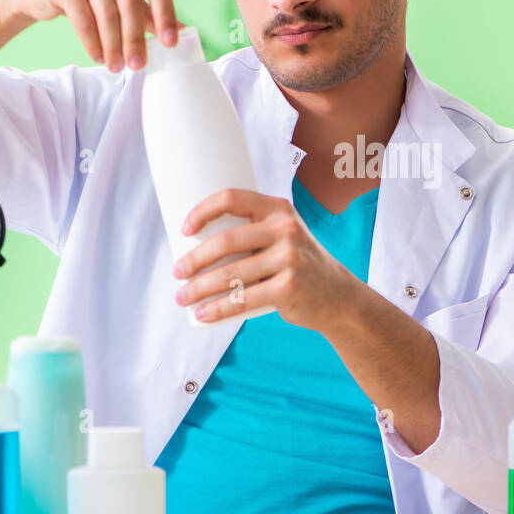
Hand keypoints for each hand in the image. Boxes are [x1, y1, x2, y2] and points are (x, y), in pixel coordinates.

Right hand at [13, 0, 178, 71]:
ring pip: (107, 13)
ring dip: (113, 46)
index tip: (170, 44)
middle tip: (139, 65)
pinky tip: (98, 57)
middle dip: (135, 39)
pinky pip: (83, 18)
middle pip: (131, 2)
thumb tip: (183, 33)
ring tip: (117, 66)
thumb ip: (150, 12)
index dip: (166, 16)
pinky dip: (92, 42)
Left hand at [172, 189, 358, 329]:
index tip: (184, 230)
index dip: (203, 211)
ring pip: (230, 274)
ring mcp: (290, 258)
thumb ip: (251, 232)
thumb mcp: (283, 237)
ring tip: (182, 297)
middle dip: (193, 260)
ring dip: (199, 288)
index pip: (233, 198)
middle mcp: (286, 229)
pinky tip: (202, 315)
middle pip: (226, 241)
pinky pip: (243, 299)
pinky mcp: (290, 287)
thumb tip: (196, 243)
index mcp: (279, 208)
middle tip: (177, 272)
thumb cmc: (296, 264)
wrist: (337, 295)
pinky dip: (218, 310)